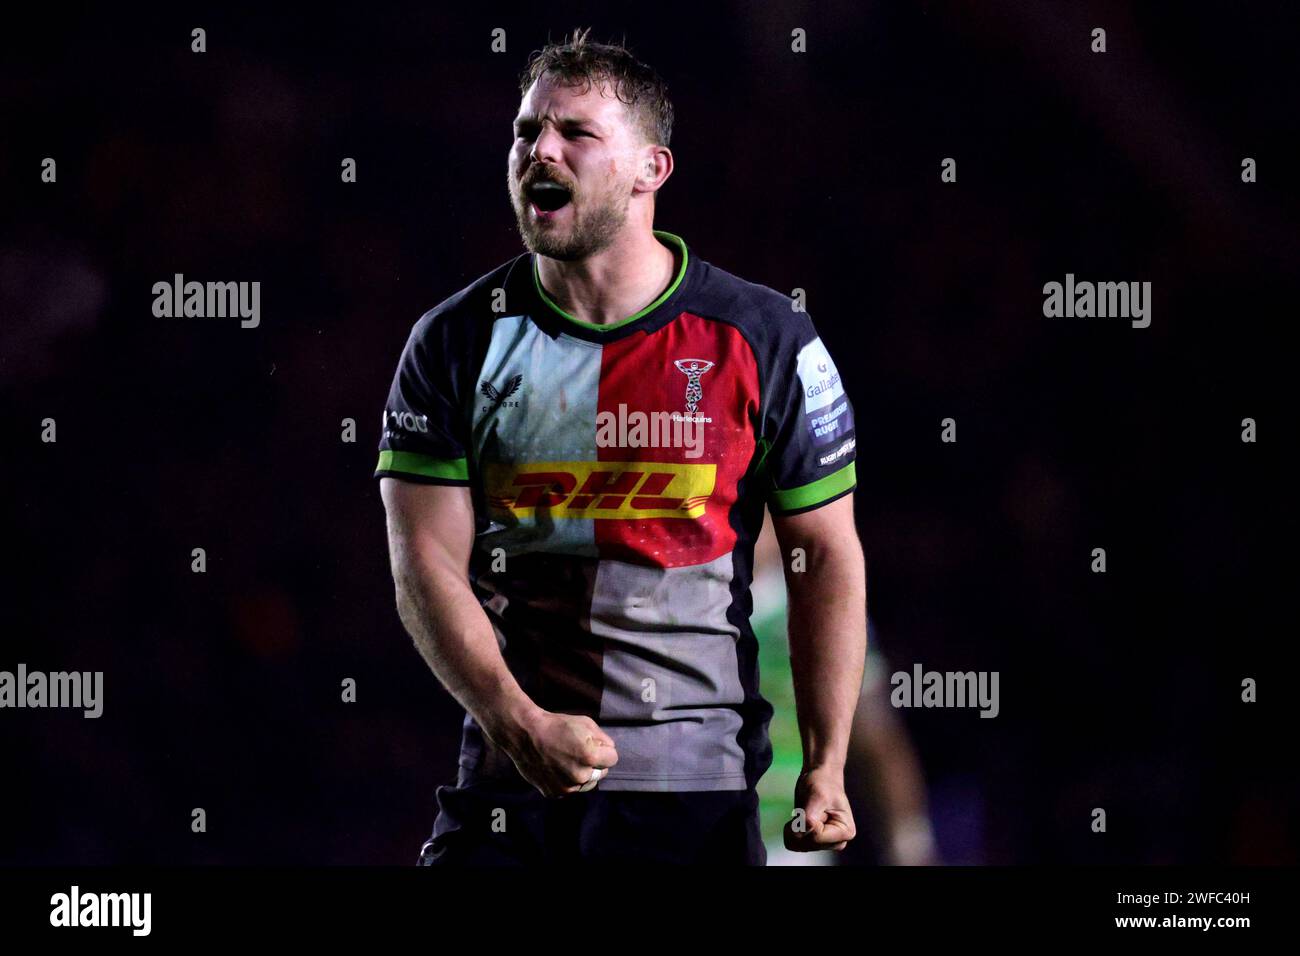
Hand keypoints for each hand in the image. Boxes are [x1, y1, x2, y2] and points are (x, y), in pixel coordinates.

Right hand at [504, 710, 619, 797]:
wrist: (525, 734)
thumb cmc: (557, 725)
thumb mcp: (586, 723)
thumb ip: (603, 739)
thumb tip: (609, 750)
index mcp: (590, 757)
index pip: (612, 759)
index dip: (604, 750)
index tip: (593, 744)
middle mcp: (579, 776)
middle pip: (600, 773)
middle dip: (594, 763)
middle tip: (577, 751)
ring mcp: (566, 787)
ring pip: (586, 783)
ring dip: (581, 774)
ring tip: (566, 759)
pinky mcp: (554, 793)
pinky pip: (570, 789)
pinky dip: (566, 780)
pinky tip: (557, 767)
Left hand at [784, 766, 855, 851]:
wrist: (819, 778)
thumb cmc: (823, 783)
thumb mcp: (818, 796)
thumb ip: (811, 815)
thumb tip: (805, 828)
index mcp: (845, 832)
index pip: (816, 837)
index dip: (807, 822)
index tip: (813, 806)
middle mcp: (836, 842)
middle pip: (807, 844)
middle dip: (800, 825)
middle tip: (809, 808)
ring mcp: (824, 844)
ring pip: (798, 845)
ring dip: (795, 827)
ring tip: (806, 812)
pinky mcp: (812, 843)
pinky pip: (792, 844)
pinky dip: (790, 831)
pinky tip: (799, 818)